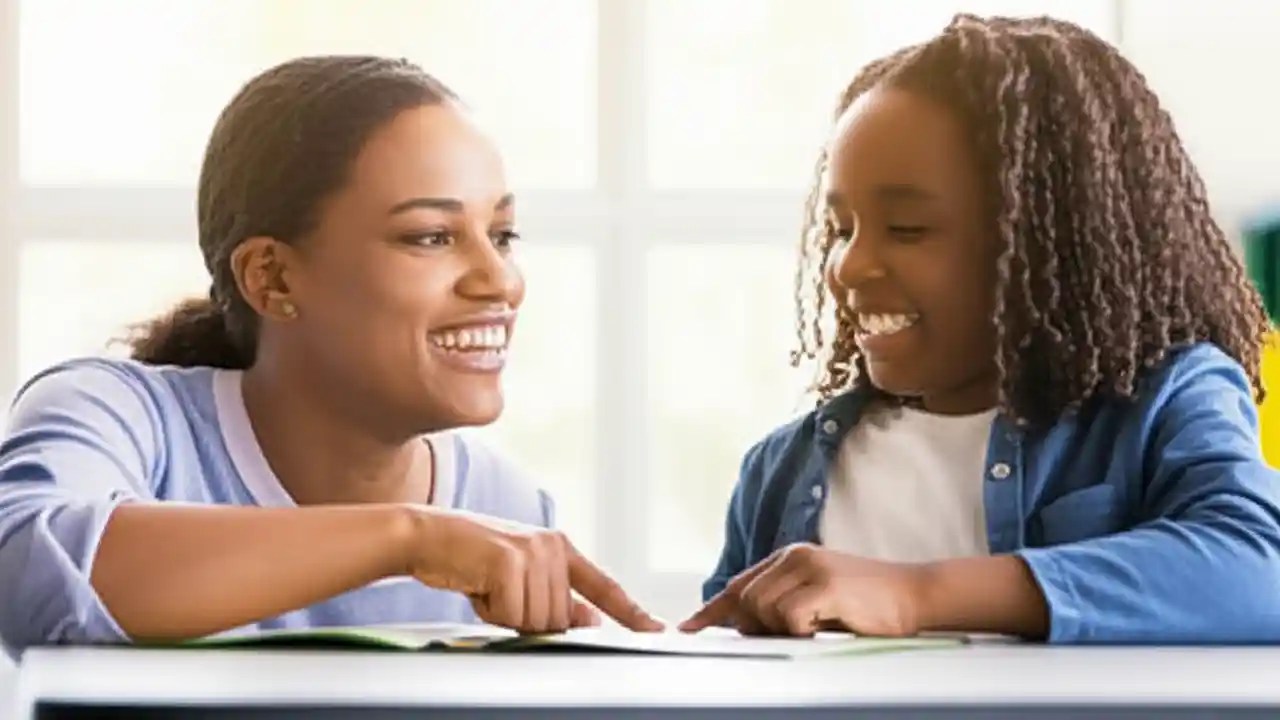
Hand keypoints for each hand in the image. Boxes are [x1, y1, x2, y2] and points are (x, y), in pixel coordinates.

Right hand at [404, 507, 662, 633]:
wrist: (428, 536)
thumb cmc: (472, 561)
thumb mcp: (520, 580)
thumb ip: (555, 599)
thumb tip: (589, 622)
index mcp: (561, 549)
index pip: (605, 587)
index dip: (632, 613)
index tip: (658, 631)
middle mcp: (553, 547)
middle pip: (559, 620)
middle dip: (526, 620)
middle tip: (498, 595)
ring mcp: (533, 552)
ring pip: (537, 621)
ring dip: (507, 616)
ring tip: (487, 587)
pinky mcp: (510, 562)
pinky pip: (512, 614)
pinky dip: (491, 611)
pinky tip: (477, 586)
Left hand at [679, 543, 928, 636]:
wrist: (916, 596)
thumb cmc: (868, 605)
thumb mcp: (818, 599)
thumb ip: (783, 604)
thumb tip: (743, 626)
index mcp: (790, 558)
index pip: (739, 585)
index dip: (713, 610)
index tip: (689, 629)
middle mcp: (795, 556)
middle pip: (745, 600)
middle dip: (756, 626)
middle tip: (793, 634)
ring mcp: (811, 567)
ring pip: (763, 609)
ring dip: (784, 629)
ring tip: (817, 627)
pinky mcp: (827, 584)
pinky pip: (790, 617)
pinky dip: (802, 630)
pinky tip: (826, 626)